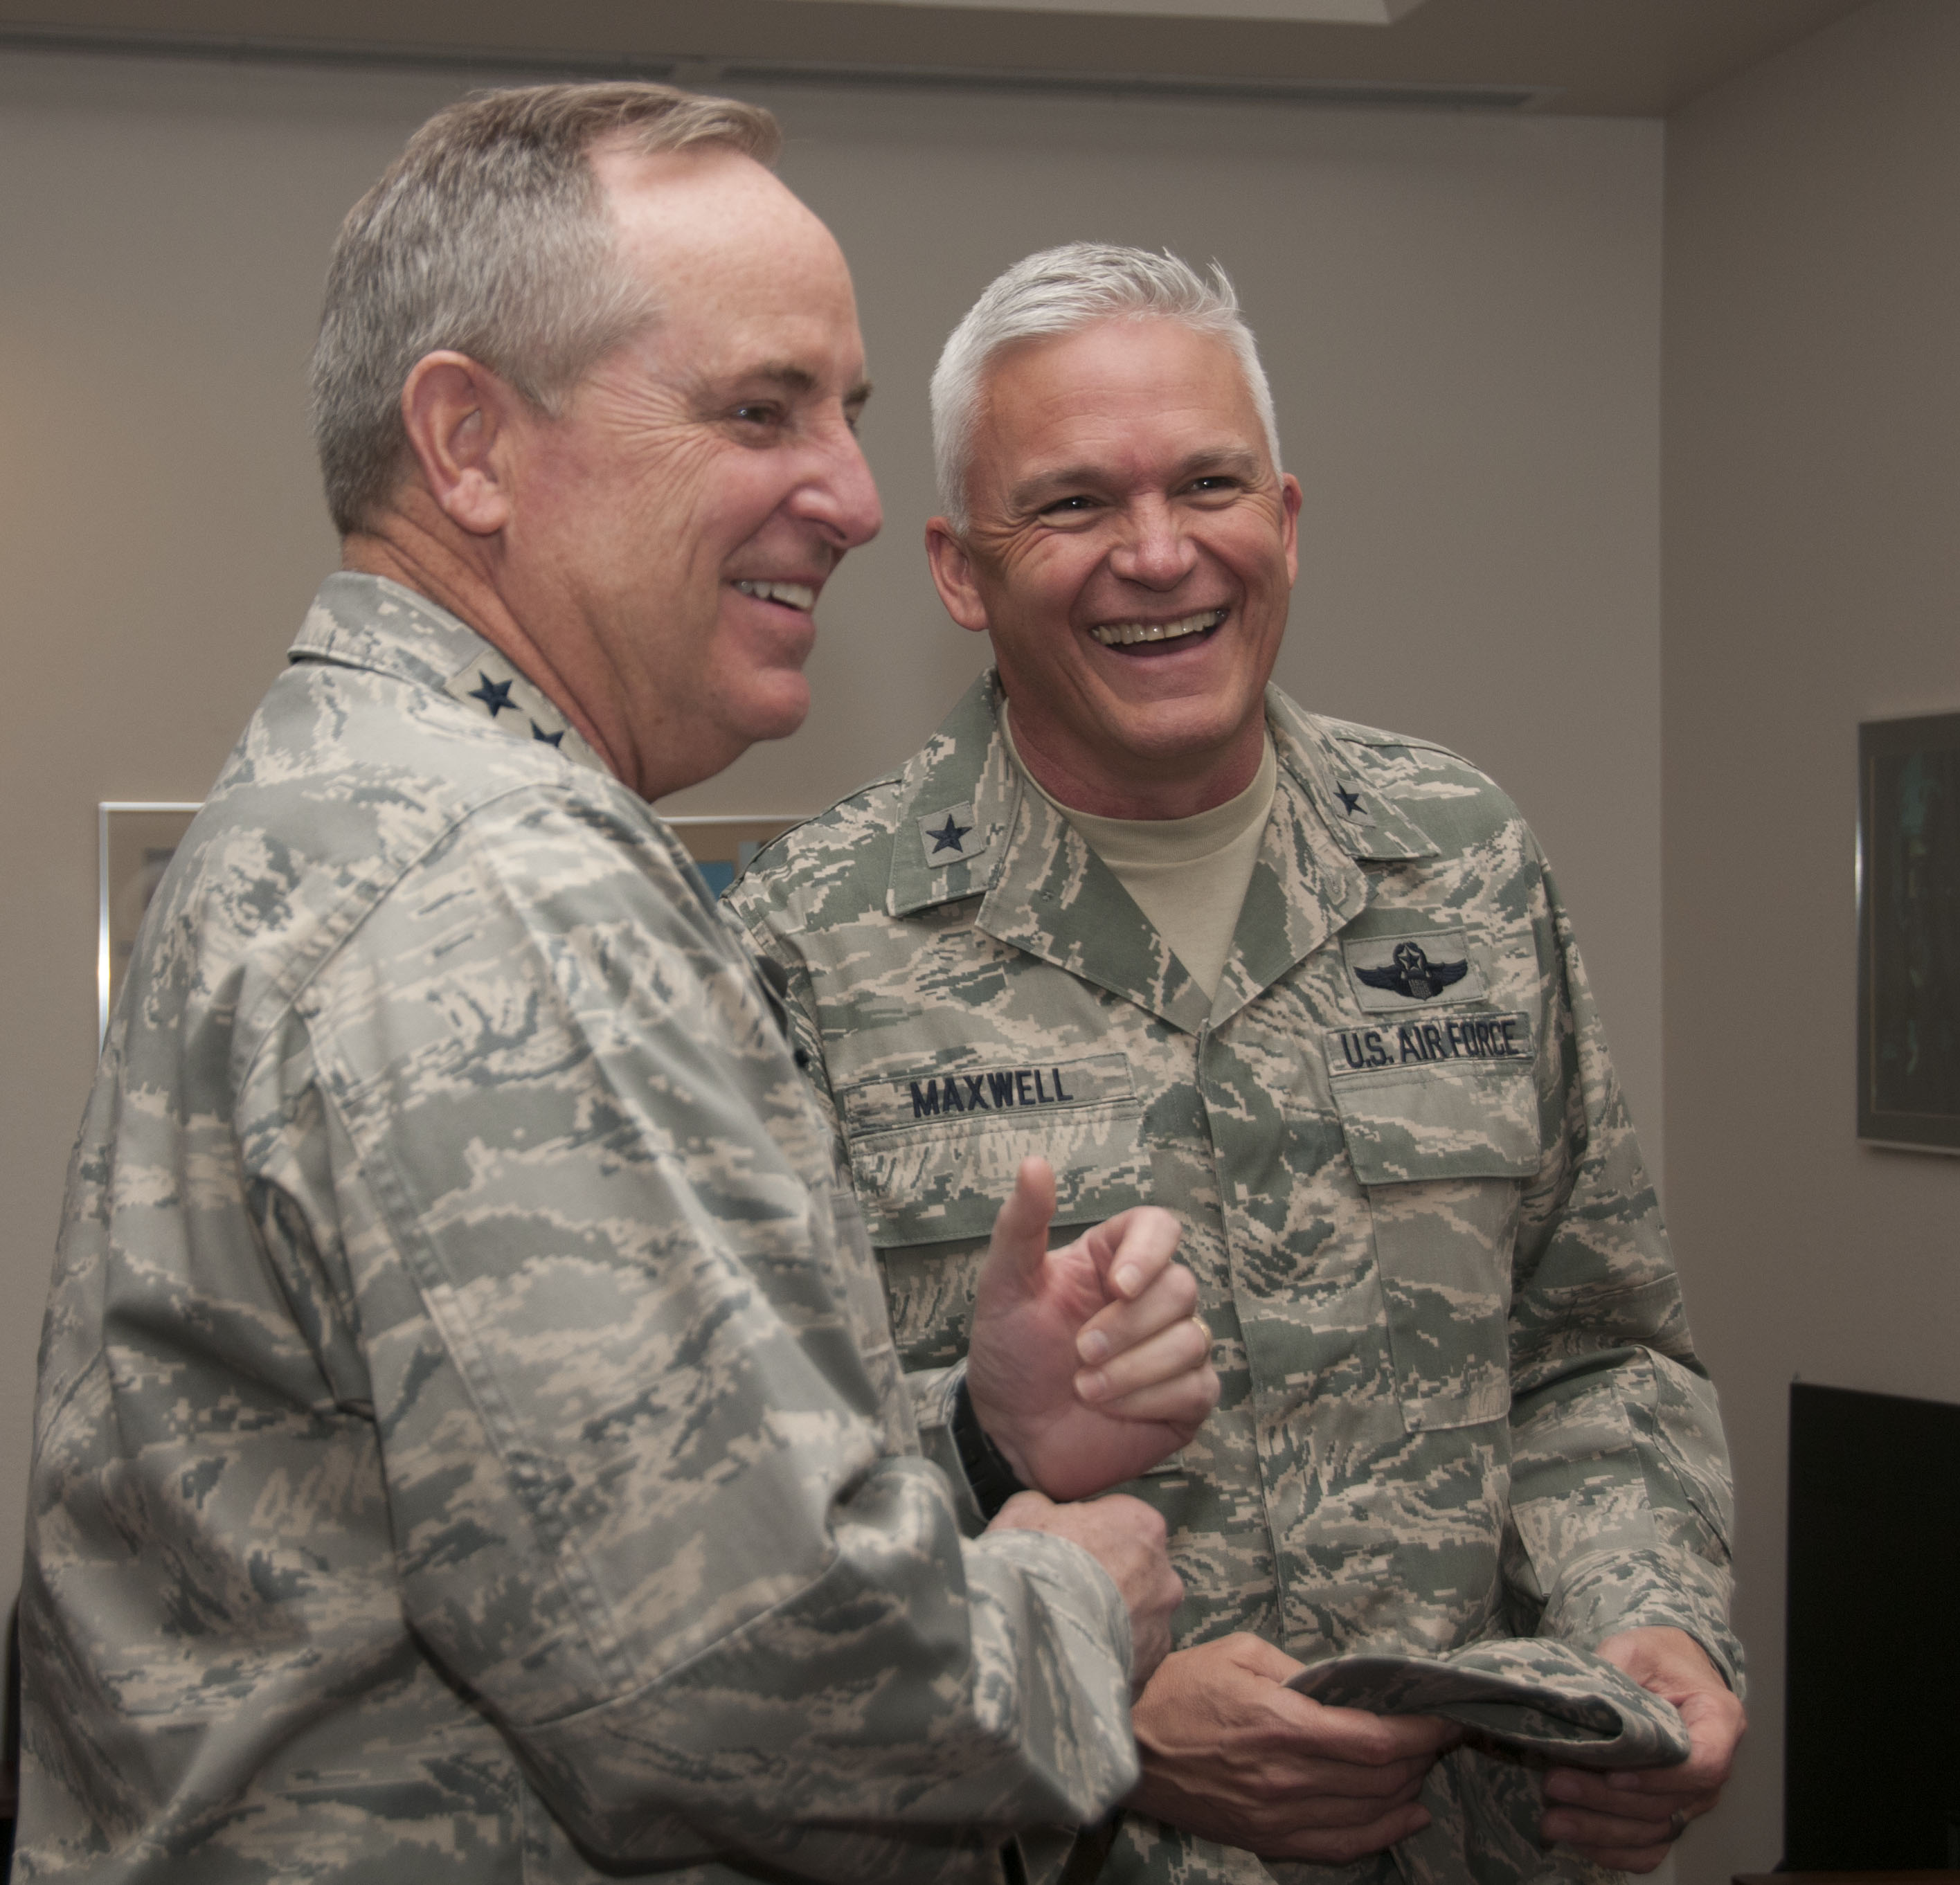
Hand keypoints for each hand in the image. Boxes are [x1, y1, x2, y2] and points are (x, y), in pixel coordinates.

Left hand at [967, 1158, 1218, 1500]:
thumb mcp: (1005, 1286)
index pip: (1161, 1228)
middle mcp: (1151, 1298)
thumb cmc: (1009, 1355)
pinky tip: (1111, 1409)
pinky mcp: (1187, 1398)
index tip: (1119, 1285)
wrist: (1010, 1435)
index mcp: (1113, 1261)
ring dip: (1133, 1368)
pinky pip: (1198, 1387)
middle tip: (1080, 1353)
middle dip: (1128, 1326)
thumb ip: (1020, 1224)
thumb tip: (1033, 1163)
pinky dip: (1149, 1399)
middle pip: (1181, 1286)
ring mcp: (1174, 1348)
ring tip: (1086, 1387)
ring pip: (1193, 1338)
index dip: (1151, 1253)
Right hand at [987, 1490, 1184, 1682]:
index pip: (1122, 1521)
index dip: (1091, 1533)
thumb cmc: (1034, 1563)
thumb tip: (1044, 1511)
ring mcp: (1161, 1625)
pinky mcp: (1149, 1668)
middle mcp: (1164, 1574)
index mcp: (1142, 1524)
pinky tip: (1078, 1656)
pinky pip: (1130, 1656)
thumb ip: (1045, 1506)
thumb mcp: (1025, 1511)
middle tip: (1068, 1589)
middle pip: (1137, 1570)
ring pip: (1137, 1616)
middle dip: (1110, 1578)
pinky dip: (1109, 1656)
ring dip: (1112, 1620)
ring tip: (1070, 1629)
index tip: (1066, 1547)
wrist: (1033, 1636)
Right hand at [1128, 1633, 1457, 1861]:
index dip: (1423, 1730)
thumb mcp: (1239, 1652)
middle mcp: (1287, 1777)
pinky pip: (1340, 1847)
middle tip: (1436, 1732)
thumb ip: (1299, 1669)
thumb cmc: (1180, 1687)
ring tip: (1421, 1764)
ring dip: (1407, 1790)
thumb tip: (1347, 1685)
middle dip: (1421, 1755)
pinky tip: (1405, 1817)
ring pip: (1370, 1814)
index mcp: (1282, 1724)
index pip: (1377, 1739)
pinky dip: (1381, 1834)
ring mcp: (1278, 1815)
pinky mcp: (1266, 1839)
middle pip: (1382, 1777)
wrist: (1127, 1740)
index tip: (1448, 1714)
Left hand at [1541, 1627, 1745, 1870]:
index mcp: (1718, 1723)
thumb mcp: (1637, 1649)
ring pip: (1654, 1831)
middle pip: (1667, 1804)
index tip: (1612, 1774)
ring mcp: (1691, 1798)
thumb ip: (1617, 1670)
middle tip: (1554, 1785)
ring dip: (1601, 1831)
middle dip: (1606, 1801)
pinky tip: (1576, 1841)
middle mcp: (1711, 1770)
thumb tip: (1578, 1699)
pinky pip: (1649, 1849)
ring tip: (1551, 1820)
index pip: (1702, 1765)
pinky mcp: (1669, 1813)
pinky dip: (1614, 1852)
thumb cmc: (1657, 1657)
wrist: (1669, 1670)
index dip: (1660, 1778)